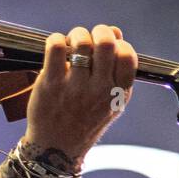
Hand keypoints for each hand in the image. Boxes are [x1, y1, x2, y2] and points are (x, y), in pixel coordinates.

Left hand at [24, 24, 137, 164]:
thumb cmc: (85, 119)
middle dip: (99, 31)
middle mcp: (99, 90)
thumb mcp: (110, 100)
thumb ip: (117, 68)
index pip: (128, 56)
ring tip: (73, 41)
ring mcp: (75, 87)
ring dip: (77, 34)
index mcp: (118, 93)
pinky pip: (56, 48)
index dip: (119, 43)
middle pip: (106, 43)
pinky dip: (57, 39)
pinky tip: (57, 46)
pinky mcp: (51, 84)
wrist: (56, 146)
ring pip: (81, 43)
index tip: (109, 45)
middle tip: (91, 37)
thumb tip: (115, 32)